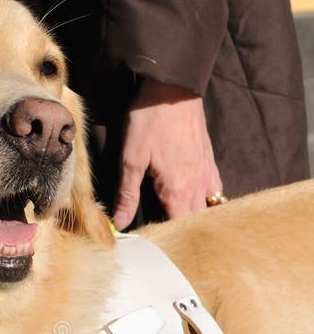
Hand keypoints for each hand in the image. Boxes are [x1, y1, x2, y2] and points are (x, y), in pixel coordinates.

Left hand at [113, 78, 222, 228]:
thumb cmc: (151, 120)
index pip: (177, 227)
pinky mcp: (209, 160)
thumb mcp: (131, 159)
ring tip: (181, 228)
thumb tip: (119, 224)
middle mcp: (198, 185)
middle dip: (182, 233)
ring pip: (208, 208)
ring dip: (196, 219)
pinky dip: (207, 202)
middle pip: (195, 221)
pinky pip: (214, 191)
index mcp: (178, 189)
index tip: (153, 248)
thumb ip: (127, 194)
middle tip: (166, 242)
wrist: (174, 86)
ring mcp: (207, 173)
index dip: (166, 240)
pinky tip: (193, 201)